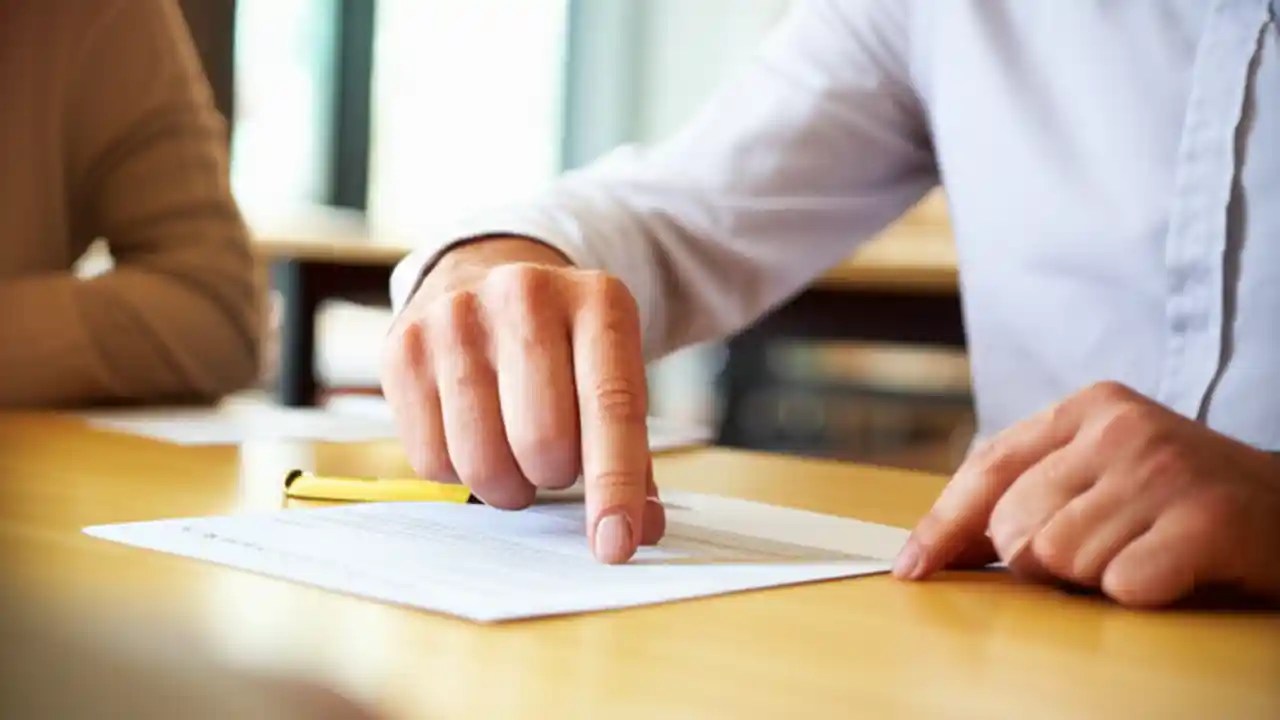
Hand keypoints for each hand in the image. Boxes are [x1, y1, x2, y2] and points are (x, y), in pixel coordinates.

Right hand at [381, 237, 663, 562]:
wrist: (485, 276)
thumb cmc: (560, 348)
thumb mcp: (610, 375)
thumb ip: (632, 455)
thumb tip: (639, 530)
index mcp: (597, 301)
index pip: (611, 406)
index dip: (614, 484)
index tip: (615, 545)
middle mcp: (525, 295)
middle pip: (543, 439)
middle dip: (554, 475)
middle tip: (554, 459)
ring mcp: (456, 318)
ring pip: (483, 460)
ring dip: (508, 485)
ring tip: (515, 452)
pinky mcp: (403, 348)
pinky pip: (432, 461)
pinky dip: (459, 472)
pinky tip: (471, 434)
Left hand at [895, 381, 1279, 606]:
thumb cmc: (1183, 501)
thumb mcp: (1105, 472)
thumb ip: (1028, 492)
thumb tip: (937, 546)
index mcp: (1089, 407)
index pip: (987, 468)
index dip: (943, 525)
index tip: (913, 568)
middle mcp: (1122, 427)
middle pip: (1015, 525)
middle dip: (1040, 560)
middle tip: (1101, 549)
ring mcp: (1164, 469)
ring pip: (1059, 558)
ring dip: (1092, 576)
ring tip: (1140, 552)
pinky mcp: (1204, 519)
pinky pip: (1120, 584)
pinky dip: (1138, 591)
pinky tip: (1168, 570)